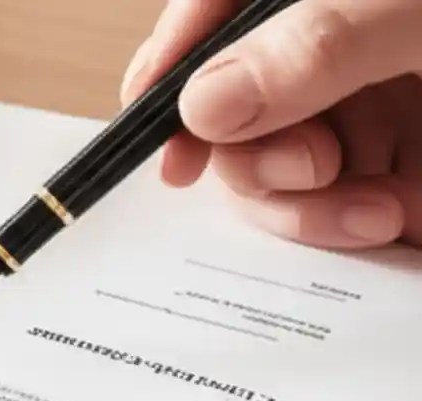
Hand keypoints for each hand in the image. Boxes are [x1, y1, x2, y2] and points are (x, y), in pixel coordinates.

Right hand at [120, 0, 421, 248]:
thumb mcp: (416, 16)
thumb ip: (316, 47)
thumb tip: (202, 103)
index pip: (215, 12)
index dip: (172, 66)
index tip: (152, 128)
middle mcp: (334, 50)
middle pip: (228, 110)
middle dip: (254, 157)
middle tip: (315, 167)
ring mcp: (369, 108)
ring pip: (270, 173)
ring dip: (307, 209)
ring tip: (381, 211)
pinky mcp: (399, 171)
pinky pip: (332, 213)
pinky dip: (348, 233)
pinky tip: (398, 222)